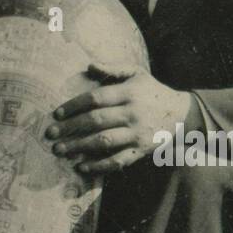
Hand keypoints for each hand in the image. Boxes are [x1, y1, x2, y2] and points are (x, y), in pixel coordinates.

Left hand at [47, 64, 191, 173]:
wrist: (182, 114)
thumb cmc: (152, 92)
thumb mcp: (137, 73)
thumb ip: (113, 68)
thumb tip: (89, 65)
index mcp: (129, 93)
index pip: (96, 99)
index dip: (74, 106)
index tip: (57, 114)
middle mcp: (132, 113)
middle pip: (96, 121)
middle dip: (71, 128)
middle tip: (51, 134)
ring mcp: (137, 134)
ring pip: (104, 141)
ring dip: (80, 147)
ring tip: (60, 150)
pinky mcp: (141, 151)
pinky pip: (118, 161)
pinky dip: (99, 166)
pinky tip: (82, 167)